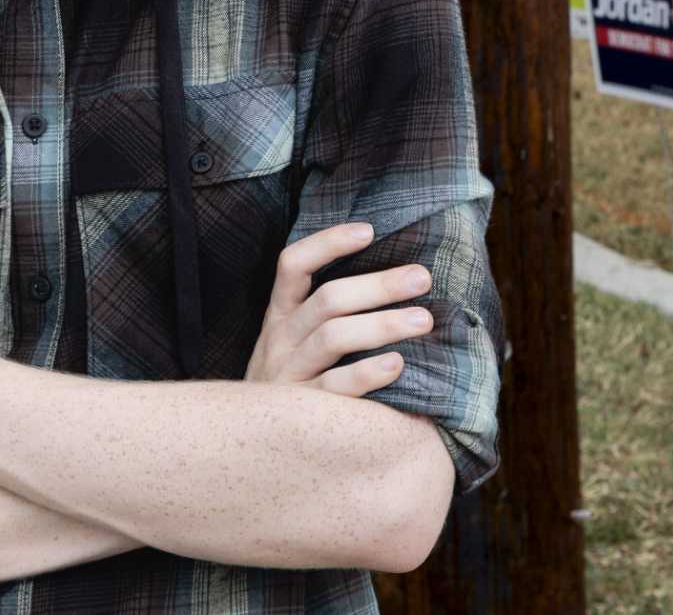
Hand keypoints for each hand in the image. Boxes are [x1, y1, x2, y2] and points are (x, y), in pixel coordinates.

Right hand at [245, 223, 432, 396]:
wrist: (249, 443)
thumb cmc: (294, 381)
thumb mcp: (296, 341)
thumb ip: (329, 313)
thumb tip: (396, 279)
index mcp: (281, 315)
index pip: (293, 265)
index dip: (327, 243)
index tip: (369, 230)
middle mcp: (279, 340)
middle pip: (328, 301)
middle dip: (379, 285)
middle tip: (422, 278)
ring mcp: (286, 376)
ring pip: (332, 337)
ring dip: (382, 324)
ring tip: (423, 320)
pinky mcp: (297, 413)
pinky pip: (333, 387)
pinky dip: (365, 373)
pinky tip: (397, 365)